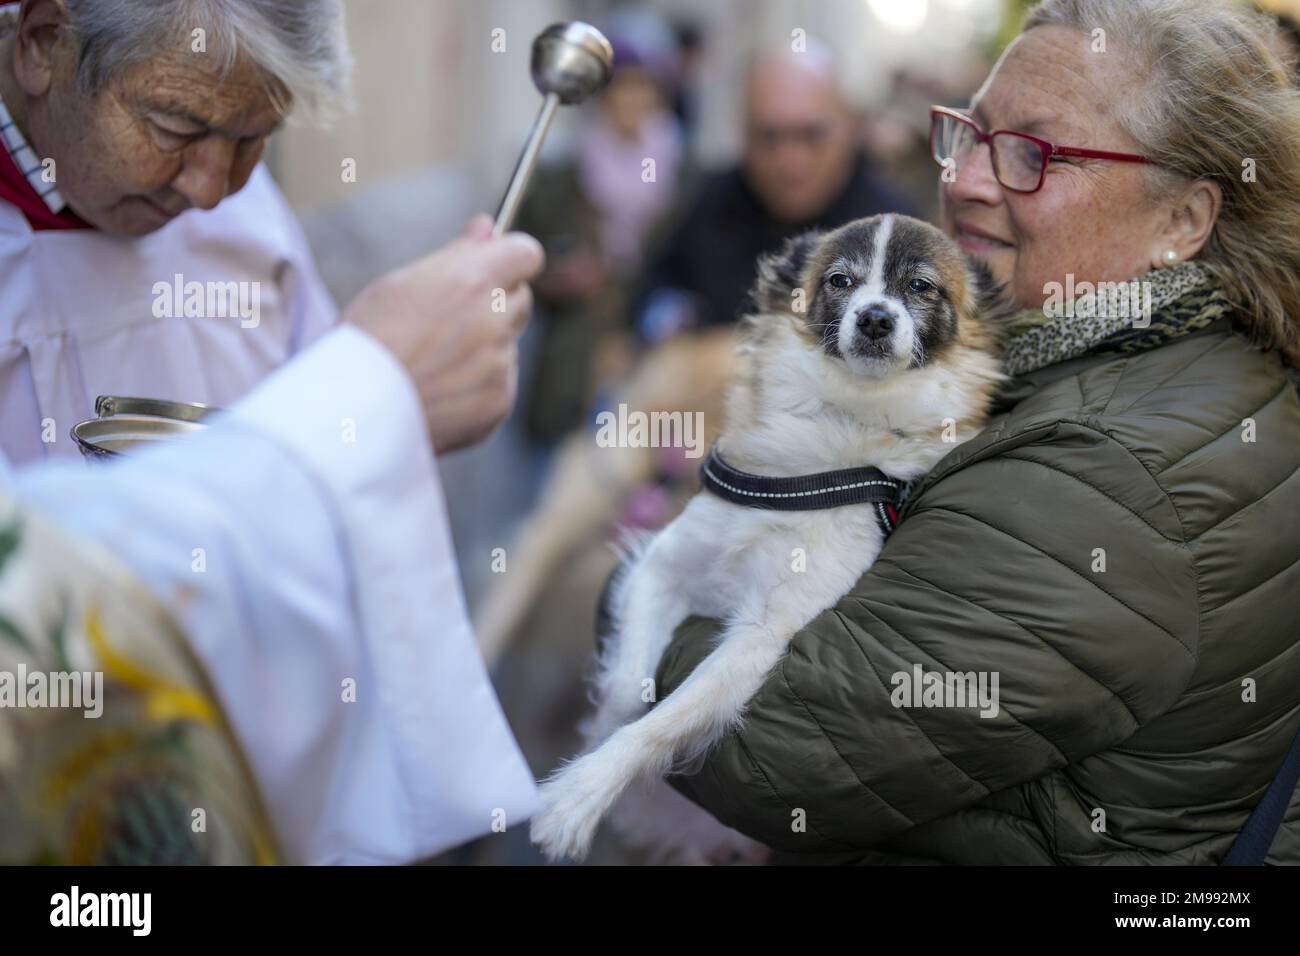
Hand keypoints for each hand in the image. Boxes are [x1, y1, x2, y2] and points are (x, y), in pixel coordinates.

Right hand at [344, 214, 544, 453]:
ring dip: (484, 348)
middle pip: (521, 299)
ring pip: (507, 344)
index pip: (526, 253)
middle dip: (496, 304)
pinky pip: (500, 384)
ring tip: (433, 363)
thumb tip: (488, 226)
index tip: (493, 267)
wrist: (355, 411)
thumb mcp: (401, 283)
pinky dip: (478, 386)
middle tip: (449, 321)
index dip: (509, 258)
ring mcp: (500, 364)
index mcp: (472, 280)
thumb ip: (457, 254)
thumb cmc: (368, 339)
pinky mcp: (499, 401)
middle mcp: (495, 320)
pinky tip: (440, 390)